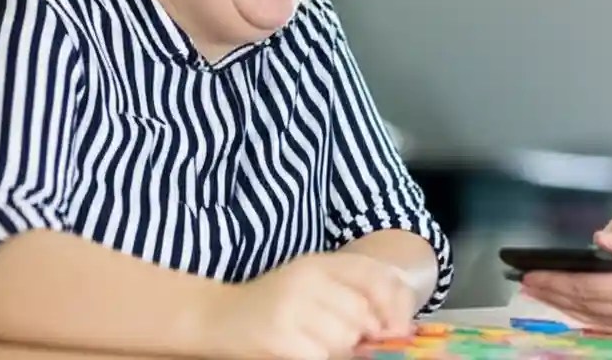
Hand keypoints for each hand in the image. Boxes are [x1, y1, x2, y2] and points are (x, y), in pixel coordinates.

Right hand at [202, 252, 413, 358]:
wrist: (215, 318)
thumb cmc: (273, 305)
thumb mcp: (312, 286)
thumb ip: (351, 294)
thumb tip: (394, 326)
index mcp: (318, 262)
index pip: (374, 276)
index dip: (395, 304)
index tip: (396, 329)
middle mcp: (306, 278)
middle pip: (361, 313)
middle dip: (359, 334)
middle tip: (340, 339)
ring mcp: (291, 306)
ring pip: (344, 338)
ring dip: (337, 350)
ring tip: (313, 343)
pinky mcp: (278, 335)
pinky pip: (320, 356)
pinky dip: (316, 357)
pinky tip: (300, 351)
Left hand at [520, 227, 611, 338]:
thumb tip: (598, 238)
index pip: (582, 285)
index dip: (553, 280)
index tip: (530, 273)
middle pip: (580, 305)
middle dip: (551, 294)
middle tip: (525, 285)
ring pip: (591, 319)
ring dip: (564, 307)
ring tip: (544, 295)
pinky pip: (607, 328)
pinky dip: (585, 318)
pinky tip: (576, 310)